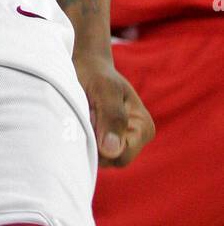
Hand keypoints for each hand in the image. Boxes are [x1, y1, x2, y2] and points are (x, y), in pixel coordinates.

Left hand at [74, 49, 154, 166]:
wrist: (88, 65)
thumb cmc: (97, 74)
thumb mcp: (104, 88)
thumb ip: (111, 116)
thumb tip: (112, 151)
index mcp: (144, 128)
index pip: (121, 157)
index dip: (100, 141)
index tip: (93, 113)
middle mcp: (136, 139)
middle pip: (109, 160)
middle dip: (93, 139)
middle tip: (87, 112)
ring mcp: (121, 141)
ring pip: (98, 157)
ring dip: (86, 136)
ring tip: (86, 113)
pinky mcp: (106, 141)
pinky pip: (91, 150)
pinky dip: (82, 136)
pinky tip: (83, 118)